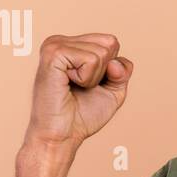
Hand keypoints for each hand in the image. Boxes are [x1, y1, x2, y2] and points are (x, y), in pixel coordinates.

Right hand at [22, 33, 133, 150]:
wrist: (62, 135)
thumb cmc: (82, 115)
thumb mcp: (113, 90)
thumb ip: (123, 70)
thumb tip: (114, 61)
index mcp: (72, 45)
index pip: (112, 42)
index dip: (111, 69)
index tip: (90, 85)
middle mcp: (61, 41)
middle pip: (110, 43)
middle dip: (104, 72)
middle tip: (81, 87)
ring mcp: (55, 45)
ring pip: (102, 52)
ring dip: (93, 77)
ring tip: (73, 87)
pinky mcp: (53, 54)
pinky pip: (90, 59)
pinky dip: (86, 78)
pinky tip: (67, 85)